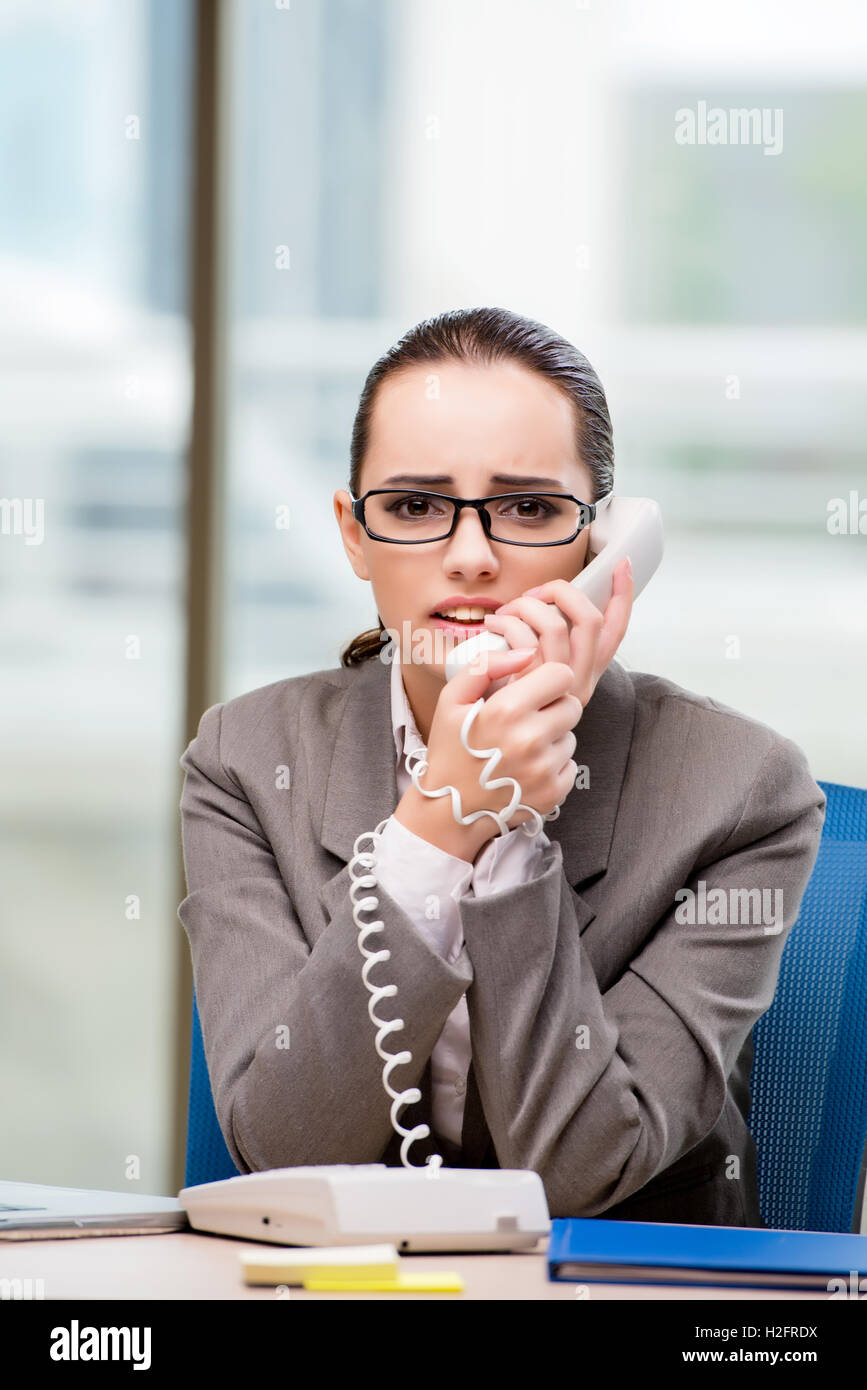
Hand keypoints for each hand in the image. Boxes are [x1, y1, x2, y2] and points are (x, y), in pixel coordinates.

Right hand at [399, 647, 580, 855]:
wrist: (449, 809)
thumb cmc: (451, 749)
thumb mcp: (452, 699)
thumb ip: (485, 665)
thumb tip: (526, 651)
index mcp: (506, 710)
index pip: (562, 675)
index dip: (548, 679)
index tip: (532, 690)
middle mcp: (529, 740)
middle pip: (572, 704)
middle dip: (553, 707)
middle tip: (526, 720)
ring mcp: (543, 770)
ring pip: (571, 735)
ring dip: (552, 738)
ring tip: (522, 748)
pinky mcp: (553, 793)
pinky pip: (570, 764)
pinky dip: (553, 765)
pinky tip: (526, 769)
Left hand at [481, 557, 633, 708]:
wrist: (487, 747)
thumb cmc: (507, 701)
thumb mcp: (539, 674)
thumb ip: (550, 645)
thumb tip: (546, 605)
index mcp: (586, 674)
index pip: (615, 632)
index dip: (623, 596)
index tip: (622, 566)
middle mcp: (579, 680)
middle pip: (590, 620)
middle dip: (563, 591)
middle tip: (538, 592)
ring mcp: (556, 685)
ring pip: (554, 624)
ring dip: (528, 605)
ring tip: (507, 610)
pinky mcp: (531, 686)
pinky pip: (524, 639)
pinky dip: (507, 621)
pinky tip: (493, 624)